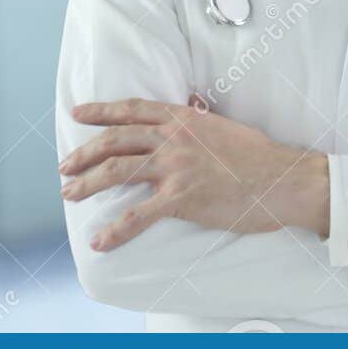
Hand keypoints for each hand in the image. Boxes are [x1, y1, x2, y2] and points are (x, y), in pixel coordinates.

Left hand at [59, 95, 328, 250]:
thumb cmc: (260, 157)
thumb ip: (202, 121)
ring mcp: (176, 167)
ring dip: (86, 183)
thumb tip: (192, 108)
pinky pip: (137, 215)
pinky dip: (114, 230)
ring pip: (116, 170)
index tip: (79, 113)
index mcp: (184, 119)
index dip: (101, 111)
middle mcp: (175, 138)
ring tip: (70, 194)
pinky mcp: (181, 198)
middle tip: (65, 167)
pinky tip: (100, 240)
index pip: (133, 110)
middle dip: (83, 153)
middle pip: (115, 139)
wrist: (282, 180)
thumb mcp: (227, 127)